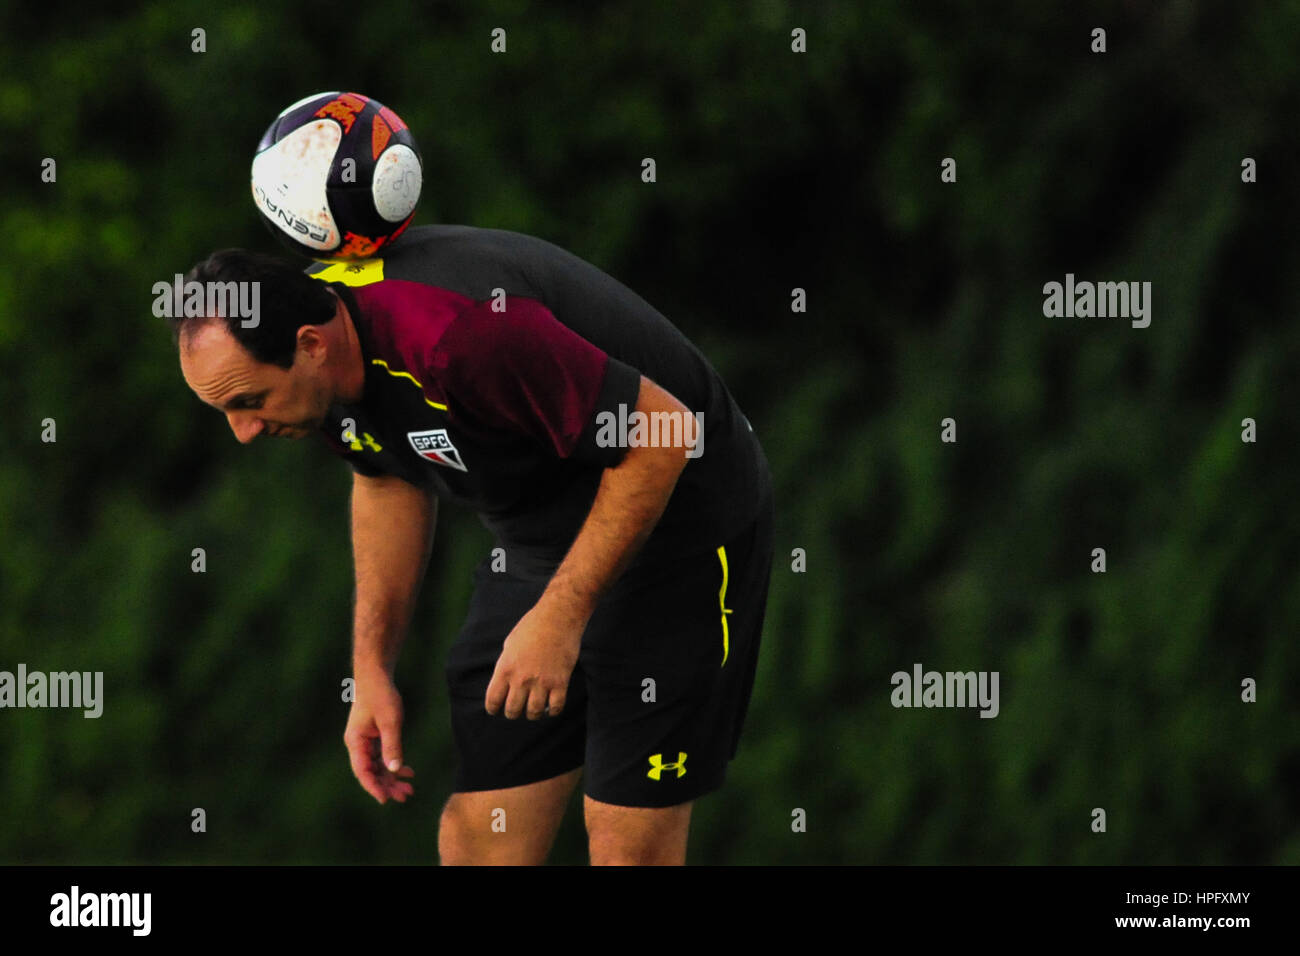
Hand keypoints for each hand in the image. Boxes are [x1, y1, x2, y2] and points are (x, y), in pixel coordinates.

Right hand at [343, 666, 414, 802]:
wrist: (376, 676)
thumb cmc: (381, 696)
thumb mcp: (390, 721)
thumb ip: (392, 746)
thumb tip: (394, 770)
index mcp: (355, 742)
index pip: (363, 772)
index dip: (374, 787)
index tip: (386, 799)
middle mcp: (358, 744)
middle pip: (371, 772)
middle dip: (387, 786)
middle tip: (406, 796)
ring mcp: (365, 742)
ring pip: (378, 766)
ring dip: (392, 778)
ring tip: (409, 789)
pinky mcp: (373, 737)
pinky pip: (382, 757)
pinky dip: (394, 765)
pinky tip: (407, 772)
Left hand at [485, 600, 583, 719]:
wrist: (558, 617)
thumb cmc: (532, 626)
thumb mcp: (510, 644)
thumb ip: (506, 665)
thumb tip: (505, 683)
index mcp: (505, 668)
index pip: (493, 700)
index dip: (493, 709)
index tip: (496, 710)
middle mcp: (521, 678)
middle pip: (513, 711)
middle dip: (513, 713)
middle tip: (517, 709)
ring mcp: (541, 682)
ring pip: (534, 712)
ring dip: (533, 714)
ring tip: (535, 709)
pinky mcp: (560, 682)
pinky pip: (556, 707)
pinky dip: (553, 710)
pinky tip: (551, 706)